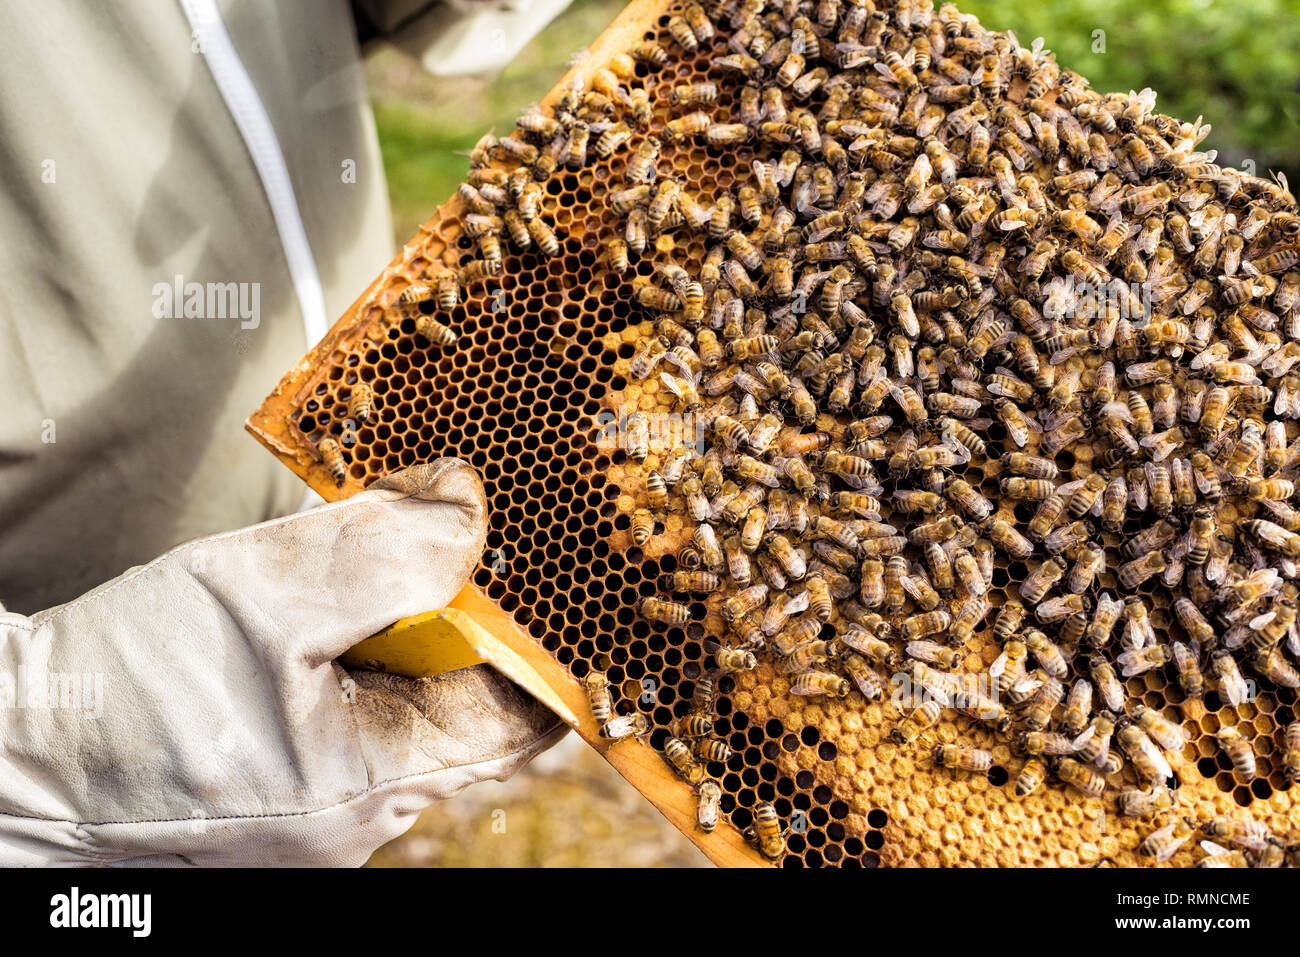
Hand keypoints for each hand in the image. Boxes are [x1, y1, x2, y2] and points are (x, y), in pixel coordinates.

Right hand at [0, 460, 565, 865]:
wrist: (8, 753)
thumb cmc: (111, 689)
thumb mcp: (256, 594)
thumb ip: (382, 550)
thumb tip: (470, 511)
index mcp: (373, 784)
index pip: (519, 711)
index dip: (535, 630)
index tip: (530, 560)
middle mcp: (360, 820)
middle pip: (465, 707)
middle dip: (455, 619)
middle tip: (426, 541)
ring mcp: (322, 819)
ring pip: (408, 711)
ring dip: (399, 635)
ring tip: (347, 580)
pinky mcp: (289, 801)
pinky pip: (357, 728)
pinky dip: (355, 665)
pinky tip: (311, 627)